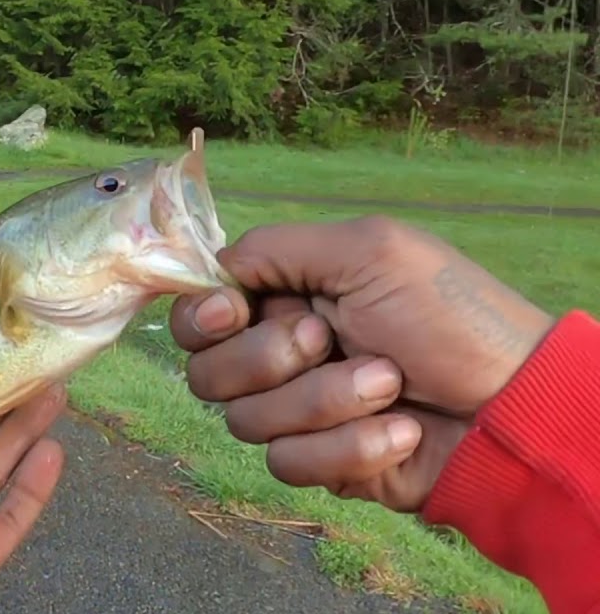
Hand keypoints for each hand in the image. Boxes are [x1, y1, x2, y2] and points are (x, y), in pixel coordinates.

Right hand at [167, 215, 554, 511]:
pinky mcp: (320, 461)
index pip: (197, 314)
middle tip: (328, 340)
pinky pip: (289, 462)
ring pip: (247, 421)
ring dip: (325, 402)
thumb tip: (211, 270)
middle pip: (206, 372)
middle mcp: (280, 355)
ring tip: (390, 384)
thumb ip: (274, 249)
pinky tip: (400, 431)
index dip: (201, 318)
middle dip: (267, 360)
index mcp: (284, 298)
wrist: (512, 408)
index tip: (232, 313)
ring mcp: (297, 411)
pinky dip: (350, 446)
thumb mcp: (367, 251)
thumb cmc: (449, 317)